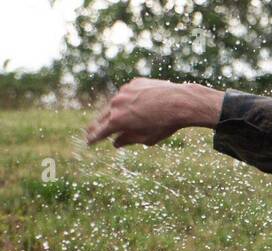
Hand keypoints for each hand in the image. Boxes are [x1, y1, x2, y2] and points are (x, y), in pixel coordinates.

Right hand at [85, 78, 223, 147]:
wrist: (180, 102)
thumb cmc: (166, 124)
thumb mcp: (147, 139)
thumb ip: (129, 140)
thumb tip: (115, 143)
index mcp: (117, 121)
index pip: (100, 131)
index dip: (93, 138)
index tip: (88, 142)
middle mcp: (116, 104)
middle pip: (103, 116)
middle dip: (97, 125)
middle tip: (89, 132)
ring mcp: (124, 92)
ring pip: (115, 103)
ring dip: (114, 112)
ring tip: (112, 119)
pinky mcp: (134, 84)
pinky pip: (128, 94)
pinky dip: (129, 101)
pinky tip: (136, 106)